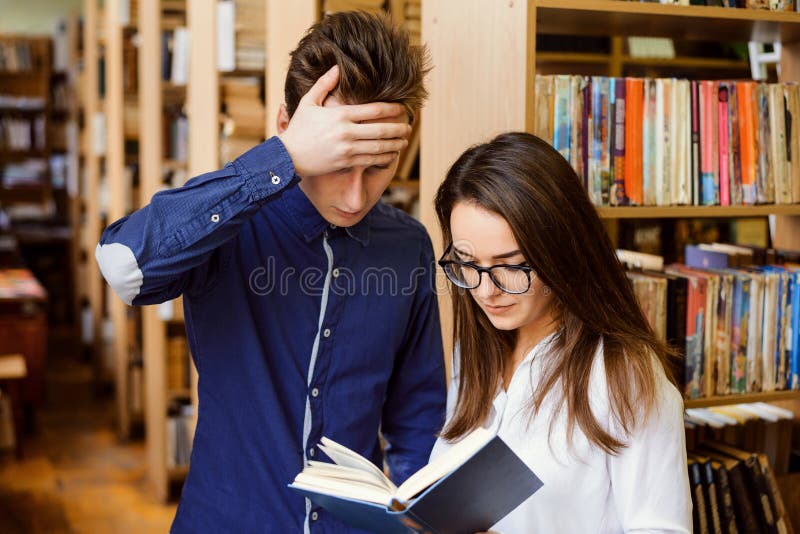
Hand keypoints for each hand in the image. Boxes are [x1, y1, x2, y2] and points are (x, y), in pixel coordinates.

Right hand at [278, 65, 410, 177]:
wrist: (288, 156)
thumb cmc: (299, 128)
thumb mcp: (308, 102)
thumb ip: (324, 84)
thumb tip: (337, 67)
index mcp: (340, 115)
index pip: (374, 110)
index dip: (393, 109)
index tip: (403, 108)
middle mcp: (346, 132)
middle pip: (381, 129)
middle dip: (399, 128)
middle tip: (409, 127)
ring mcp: (347, 149)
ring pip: (379, 147)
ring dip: (395, 144)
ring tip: (404, 141)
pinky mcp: (346, 162)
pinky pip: (371, 160)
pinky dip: (385, 157)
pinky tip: (392, 154)